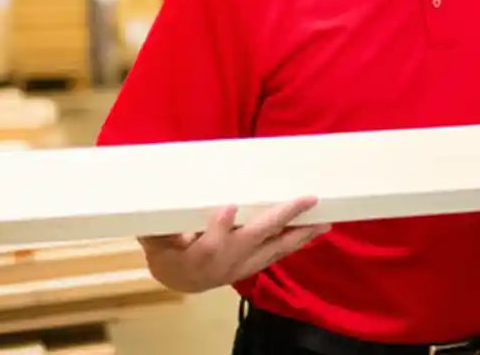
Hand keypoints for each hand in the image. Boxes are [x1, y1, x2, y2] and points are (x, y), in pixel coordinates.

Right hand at [139, 196, 329, 292]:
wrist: (180, 278)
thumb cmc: (167, 250)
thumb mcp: (155, 238)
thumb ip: (158, 228)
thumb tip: (161, 212)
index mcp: (197, 255)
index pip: (209, 244)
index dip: (219, 227)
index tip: (228, 207)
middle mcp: (225, 262)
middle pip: (255, 239)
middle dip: (281, 218)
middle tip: (304, 199)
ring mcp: (243, 265)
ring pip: (275, 248)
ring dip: (300, 233)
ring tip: (324, 218)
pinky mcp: (254, 265)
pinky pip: (278, 252)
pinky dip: (298, 241)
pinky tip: (317, 229)